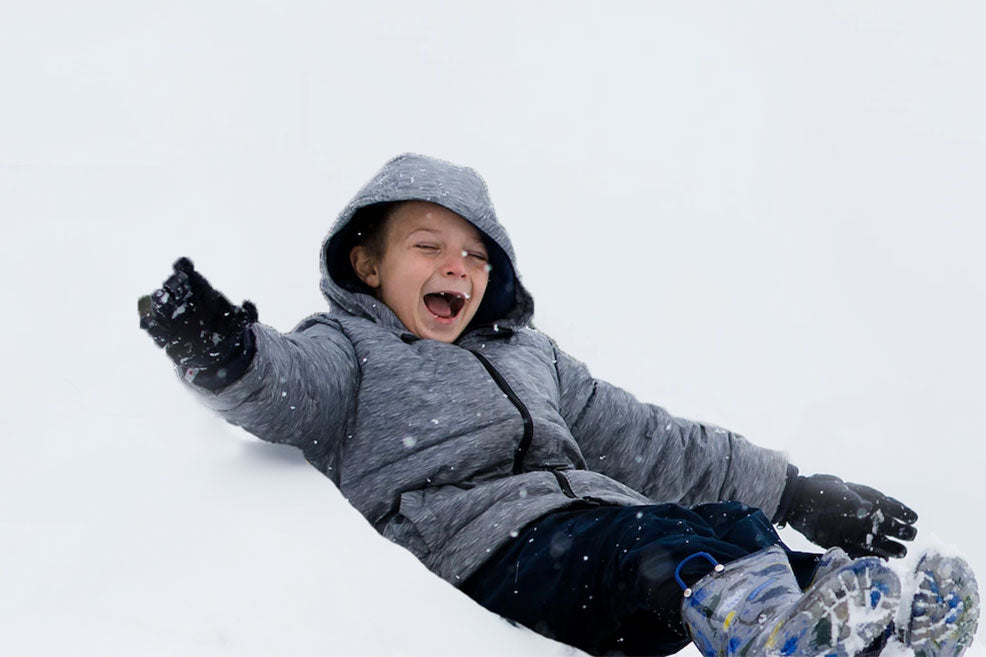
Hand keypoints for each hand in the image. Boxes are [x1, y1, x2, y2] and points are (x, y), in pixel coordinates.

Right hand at [139, 257, 256, 367]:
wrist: (215, 351)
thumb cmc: (226, 329)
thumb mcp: (239, 325)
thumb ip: (245, 316)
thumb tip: (246, 306)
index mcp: (197, 288)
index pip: (185, 271)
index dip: (183, 267)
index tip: (185, 266)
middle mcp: (180, 299)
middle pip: (172, 287)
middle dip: (172, 284)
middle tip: (175, 282)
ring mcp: (171, 317)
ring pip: (160, 306)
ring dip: (159, 301)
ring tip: (160, 297)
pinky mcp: (164, 335)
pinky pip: (155, 329)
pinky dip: (151, 325)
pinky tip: (149, 322)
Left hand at [781, 474, 917, 558]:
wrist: (796, 502)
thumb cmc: (817, 491)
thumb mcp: (833, 491)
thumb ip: (849, 499)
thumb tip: (865, 508)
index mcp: (860, 499)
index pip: (886, 505)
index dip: (900, 511)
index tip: (914, 518)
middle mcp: (859, 516)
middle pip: (883, 524)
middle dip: (898, 530)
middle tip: (912, 536)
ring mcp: (850, 529)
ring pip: (873, 540)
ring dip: (887, 546)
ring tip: (901, 553)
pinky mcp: (839, 541)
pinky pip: (856, 551)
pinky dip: (867, 556)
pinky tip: (881, 561)